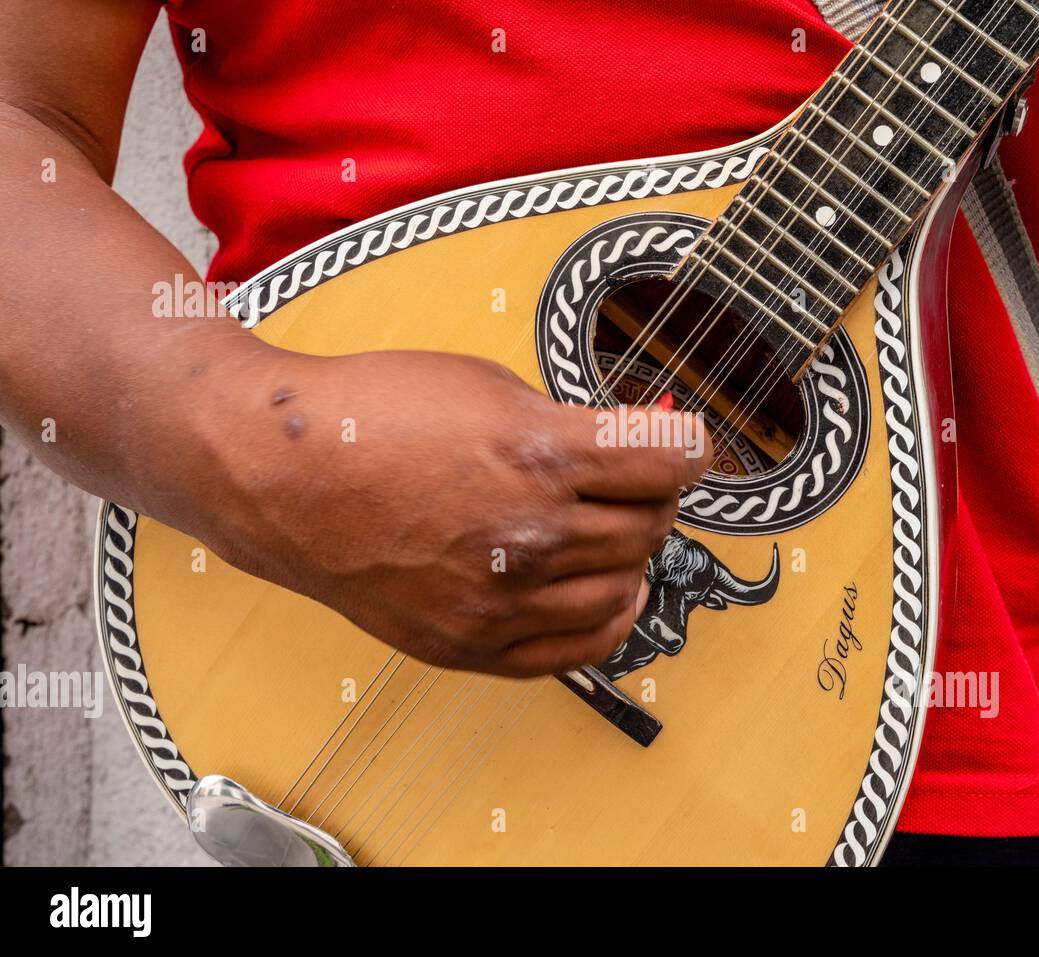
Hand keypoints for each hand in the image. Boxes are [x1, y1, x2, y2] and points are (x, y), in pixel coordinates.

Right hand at [204, 349, 710, 677]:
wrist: (277, 473)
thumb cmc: (369, 415)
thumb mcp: (487, 384)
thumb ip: (570, 422)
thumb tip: (631, 444)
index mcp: (539, 454)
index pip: (670, 460)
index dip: (687, 445)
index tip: (683, 443)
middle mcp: (528, 534)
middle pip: (651, 524)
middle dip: (655, 495)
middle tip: (635, 479)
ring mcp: (499, 598)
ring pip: (624, 585)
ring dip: (631, 551)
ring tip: (608, 527)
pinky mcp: (470, 643)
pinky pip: (579, 649)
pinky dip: (611, 617)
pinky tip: (611, 591)